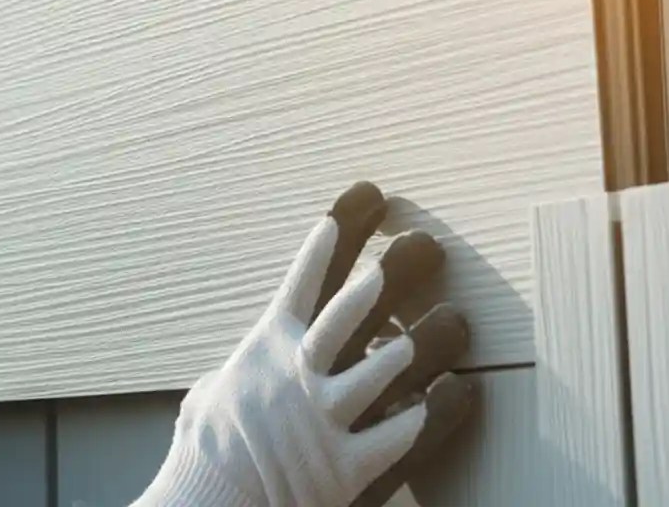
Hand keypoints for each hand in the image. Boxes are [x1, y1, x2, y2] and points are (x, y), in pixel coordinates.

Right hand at [136, 182, 472, 506]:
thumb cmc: (206, 457)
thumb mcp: (208, 402)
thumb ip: (233, 378)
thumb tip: (227, 380)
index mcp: (267, 349)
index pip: (306, 280)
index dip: (336, 237)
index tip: (364, 199)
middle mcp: (299, 374)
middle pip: (355, 311)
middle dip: (394, 274)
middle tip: (426, 246)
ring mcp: (326, 419)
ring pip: (389, 367)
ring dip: (428, 340)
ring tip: (456, 320)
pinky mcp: (348, 469)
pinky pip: (402, 436)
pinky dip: (436, 414)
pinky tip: (461, 391)